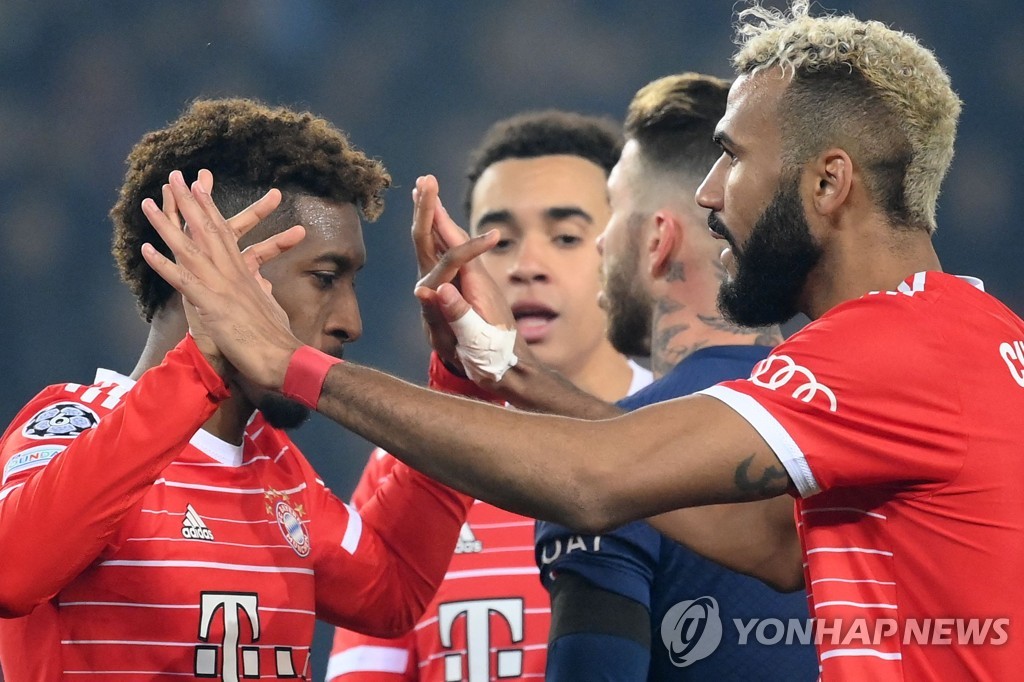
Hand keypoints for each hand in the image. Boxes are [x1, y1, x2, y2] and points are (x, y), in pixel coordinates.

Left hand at [141, 170, 304, 387]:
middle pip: (208, 231)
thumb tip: (261, 279)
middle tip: (174, 176)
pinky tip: (146, 249)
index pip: (225, 234)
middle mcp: (232, 274)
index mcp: (244, 275)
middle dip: (189, 202)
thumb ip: (263, 290)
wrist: (286, 359)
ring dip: (166, 225)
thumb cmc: (279, 340)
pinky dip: (164, 264)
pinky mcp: (212, 305)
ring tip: (148, 203)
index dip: (210, 209)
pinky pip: (183, 281)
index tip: (199, 187)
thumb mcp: (271, 308)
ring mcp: (222, 287)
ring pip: (190, 248)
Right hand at [410, 175, 514, 370]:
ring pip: (449, 247)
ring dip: (437, 222)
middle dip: (435, 211)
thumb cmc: (494, 359)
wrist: (513, 372)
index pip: (453, 248)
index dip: (439, 222)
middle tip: (424, 180)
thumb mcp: (475, 340)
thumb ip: (457, 314)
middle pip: (450, 239)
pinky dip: (439, 243)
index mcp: (475, 286)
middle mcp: (474, 280)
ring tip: (427, 198)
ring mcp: (472, 286)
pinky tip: (435, 237)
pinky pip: (449, 261)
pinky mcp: (468, 294)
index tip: (429, 194)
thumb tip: (433, 287)